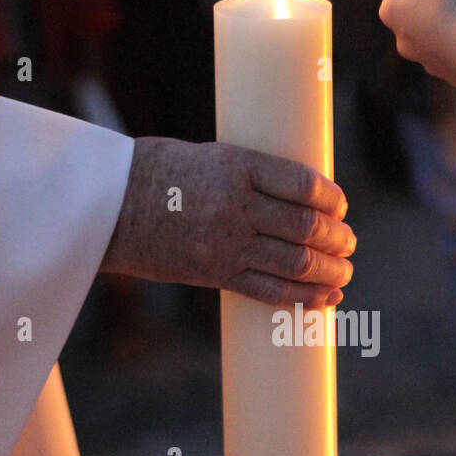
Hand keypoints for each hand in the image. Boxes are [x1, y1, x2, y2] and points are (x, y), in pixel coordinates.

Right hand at [102, 137, 355, 307]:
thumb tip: (297, 196)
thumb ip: (250, 175)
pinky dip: (304, 297)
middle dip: (338, 239)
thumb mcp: (208, 157)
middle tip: (349, 242)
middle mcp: (236, 206)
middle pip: (306, 227)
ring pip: (296, 262)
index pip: (303, 185)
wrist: (106, 205)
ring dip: (330, 270)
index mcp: (237, 167)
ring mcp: (226, 244)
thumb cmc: (157, 173)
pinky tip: (325, 298)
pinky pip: (271, 291)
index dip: (332, 199)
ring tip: (344, 272)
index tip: (341, 206)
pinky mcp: (215, 274)